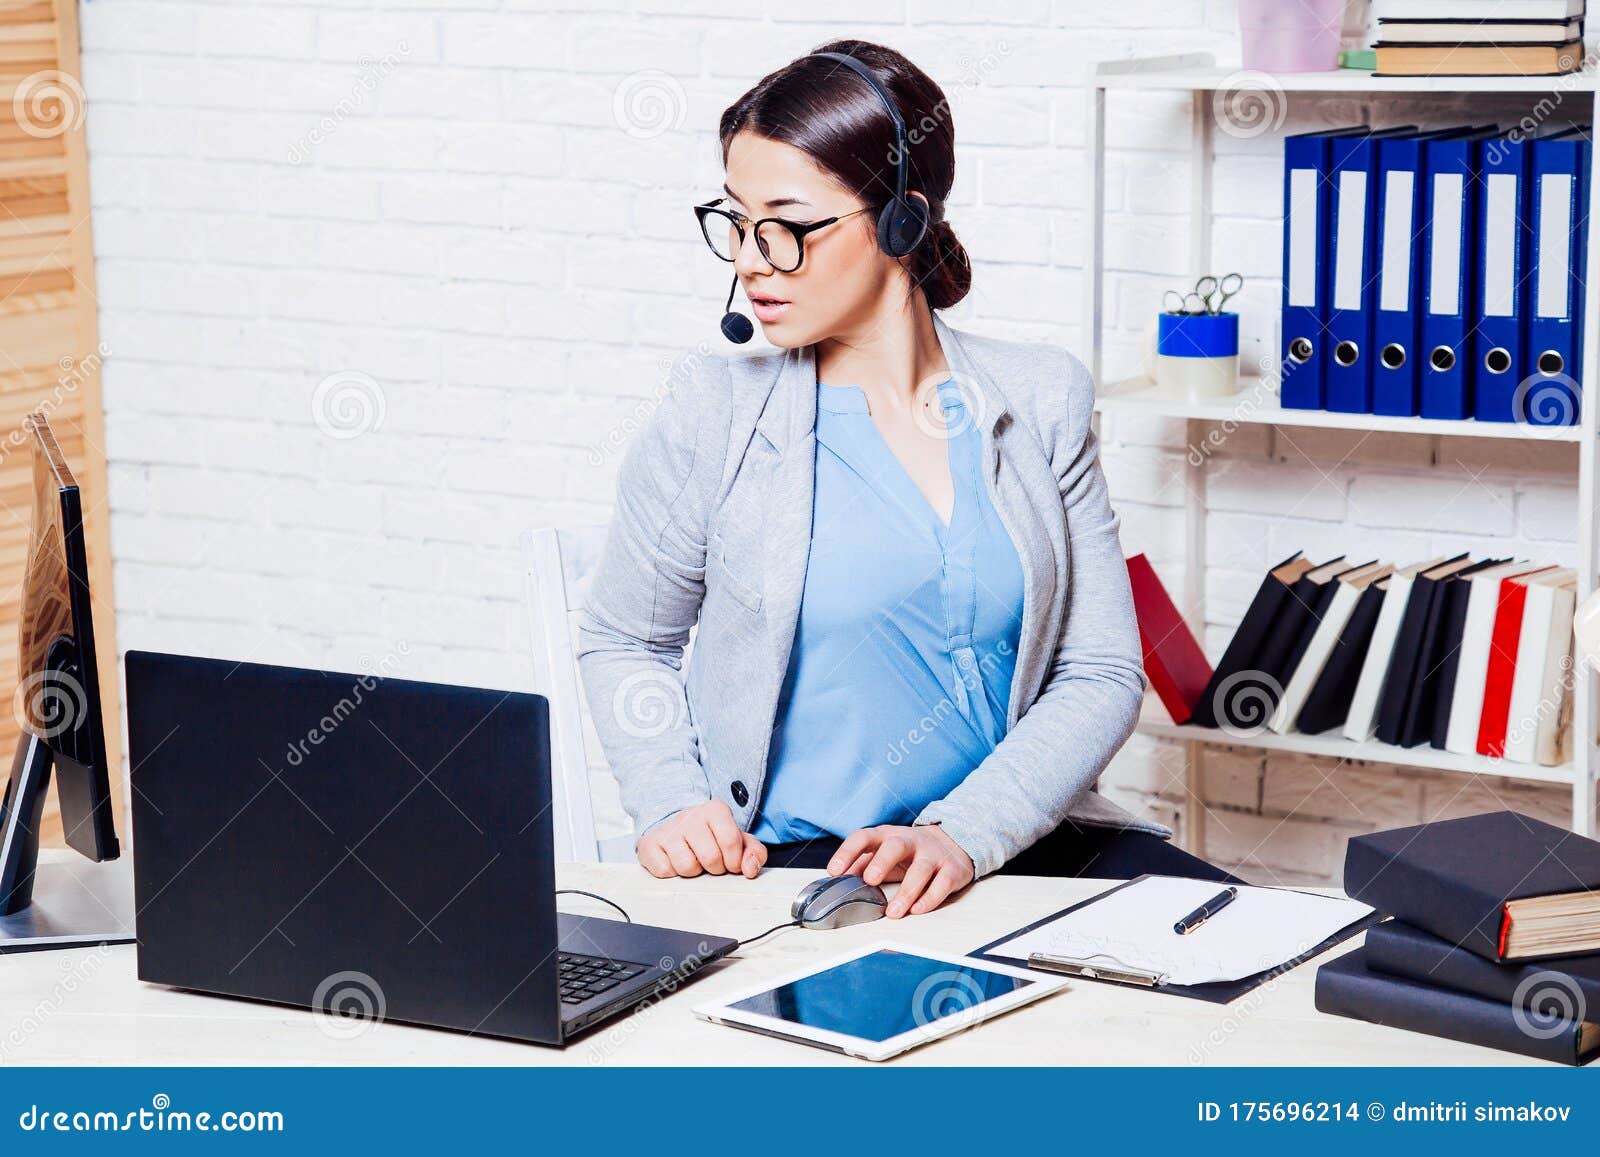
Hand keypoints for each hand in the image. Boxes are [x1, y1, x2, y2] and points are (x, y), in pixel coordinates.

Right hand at [637, 800, 766, 878]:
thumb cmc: (710, 836)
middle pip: (710, 858)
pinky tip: (675, 861)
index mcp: (715, 810)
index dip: (734, 861)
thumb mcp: (738, 839)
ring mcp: (669, 830)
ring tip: (693, 860)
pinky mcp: (649, 845)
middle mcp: (691, 816)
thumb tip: (750, 869)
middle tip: (712, 863)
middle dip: (715, 869)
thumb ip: (754, 852)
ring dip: (694, 872)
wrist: (674, 826)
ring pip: (687, 867)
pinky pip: (665, 871)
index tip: (732, 864)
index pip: (730, 841)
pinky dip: (673, 873)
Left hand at [828, 824, 974, 917]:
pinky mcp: (952, 870)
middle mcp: (911, 841)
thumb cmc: (910, 852)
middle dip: (882, 862)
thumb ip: (862, 864)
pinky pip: (942, 884)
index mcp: (887, 836)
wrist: (952, 842)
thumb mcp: (883, 852)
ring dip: (906, 892)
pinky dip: (929, 899)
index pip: (864, 837)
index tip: (835, 870)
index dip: (848, 852)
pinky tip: (917, 909)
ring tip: (893, 912)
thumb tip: (839, 880)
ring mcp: (933, 854)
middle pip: (896, 846)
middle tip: (870, 880)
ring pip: (921, 869)